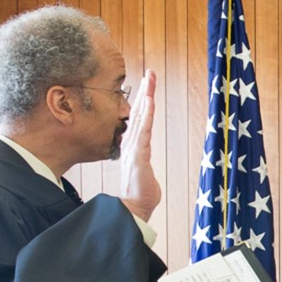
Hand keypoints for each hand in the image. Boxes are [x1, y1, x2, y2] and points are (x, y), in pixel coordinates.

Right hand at [119, 69, 160, 220]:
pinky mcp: (138, 156)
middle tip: (150, 73)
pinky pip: (143, 131)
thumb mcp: (143, 171)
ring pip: (140, 117)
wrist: (134, 208)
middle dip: (145, 91)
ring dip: (146, 98)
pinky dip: (146, 116)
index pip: (138, 119)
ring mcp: (133, 148)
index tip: (147, 85)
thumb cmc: (141, 193)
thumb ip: (143, 161)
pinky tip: (149, 102)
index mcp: (132, 146)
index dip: (142, 101)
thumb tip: (144, 160)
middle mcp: (131, 143)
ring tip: (150, 80)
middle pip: (138, 112)